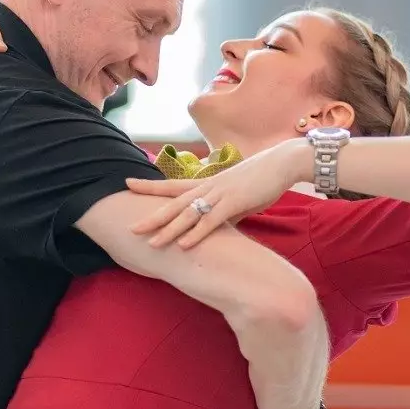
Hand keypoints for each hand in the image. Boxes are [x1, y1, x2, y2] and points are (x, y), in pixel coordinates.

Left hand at [126, 140, 308, 248]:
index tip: (128, 184)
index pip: (171, 185)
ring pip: (188, 214)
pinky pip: (211, 220)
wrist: (281, 163)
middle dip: (151, 216)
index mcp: (207, 184)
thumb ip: (225, 213)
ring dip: (169, 230)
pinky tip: (183, 244)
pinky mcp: (234, 202)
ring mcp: (219, 194)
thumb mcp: (237, 198)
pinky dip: (197, 233)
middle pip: (173, 202)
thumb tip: (219, 228)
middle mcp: (207, 187)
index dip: (149, 186)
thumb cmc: (260, 180)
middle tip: (130, 227)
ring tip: (151, 243)